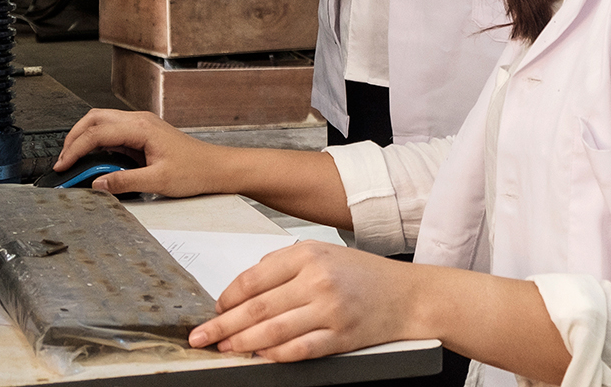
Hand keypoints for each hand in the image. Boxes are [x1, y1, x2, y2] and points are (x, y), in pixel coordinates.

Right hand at [53, 109, 228, 196]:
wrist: (216, 168)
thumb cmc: (196, 170)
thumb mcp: (158, 181)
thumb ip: (124, 182)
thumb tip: (97, 184)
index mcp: (141, 127)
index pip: (97, 132)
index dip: (76, 149)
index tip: (63, 165)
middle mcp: (139, 121)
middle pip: (94, 119)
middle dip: (74, 138)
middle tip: (62, 161)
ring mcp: (141, 126)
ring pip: (102, 122)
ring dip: (84, 138)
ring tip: (72, 160)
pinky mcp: (143, 135)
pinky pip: (112, 132)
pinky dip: (97, 142)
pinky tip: (92, 158)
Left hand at [190, 243, 417, 360]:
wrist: (408, 296)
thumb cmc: (364, 274)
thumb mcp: (324, 252)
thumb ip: (284, 263)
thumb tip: (245, 286)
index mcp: (309, 254)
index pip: (254, 278)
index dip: (228, 297)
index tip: (215, 309)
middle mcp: (318, 280)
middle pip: (257, 307)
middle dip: (223, 325)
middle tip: (201, 336)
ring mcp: (330, 310)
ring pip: (273, 331)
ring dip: (242, 343)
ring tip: (223, 349)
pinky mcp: (341, 337)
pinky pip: (298, 350)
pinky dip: (273, 356)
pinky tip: (258, 358)